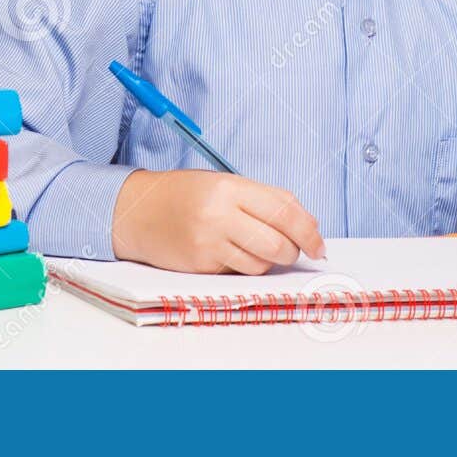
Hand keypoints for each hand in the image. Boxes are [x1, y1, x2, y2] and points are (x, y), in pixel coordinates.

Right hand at [111, 169, 325, 273]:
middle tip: (292, 249)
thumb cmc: (185, 194)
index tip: (319, 244)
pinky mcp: (200, 265)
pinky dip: (245, 267)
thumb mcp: (225, 183)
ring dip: (269, 261)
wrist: (137, 211)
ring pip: (261, 264)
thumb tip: (307, 225)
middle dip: (293, 251)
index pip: (284, 210)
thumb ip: (265, 199)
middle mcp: (219, 214)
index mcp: (230, 187)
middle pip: (278, 243)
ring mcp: (208, 243)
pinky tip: (234, 254)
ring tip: (255, 246)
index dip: (309, 231)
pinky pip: (239, 273)